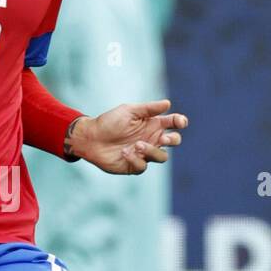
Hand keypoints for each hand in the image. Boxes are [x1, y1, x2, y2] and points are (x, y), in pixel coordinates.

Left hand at [70, 100, 187, 173]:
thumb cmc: (109, 122)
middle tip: (163, 138)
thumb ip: (148, 109)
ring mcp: (144, 153)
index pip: (173, 123)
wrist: (90, 138)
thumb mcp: (129, 111)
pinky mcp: (134, 166)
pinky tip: (124, 152)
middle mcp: (151, 139)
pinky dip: (135, 159)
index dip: (180, 122)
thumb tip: (168, 103)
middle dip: (173, 140)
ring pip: (162, 157)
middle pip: (173, 141)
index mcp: (152, 124)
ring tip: (137, 145)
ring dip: (152, 151)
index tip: (179, 122)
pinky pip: (143, 166)